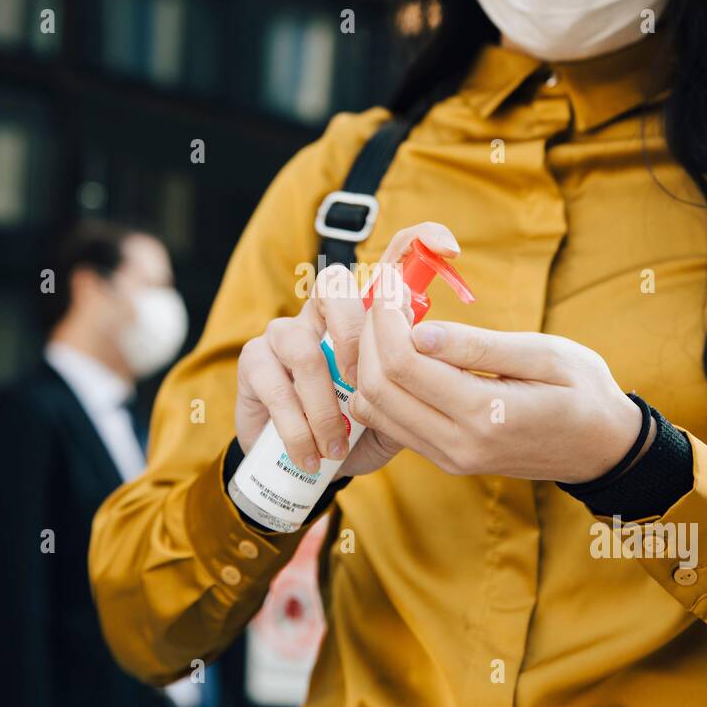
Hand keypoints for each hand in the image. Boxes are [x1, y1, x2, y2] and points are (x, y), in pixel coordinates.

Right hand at [235, 222, 460, 478]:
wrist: (308, 465)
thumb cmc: (360, 429)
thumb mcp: (399, 408)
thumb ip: (416, 380)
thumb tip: (442, 360)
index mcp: (364, 315)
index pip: (390, 261)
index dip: (418, 241)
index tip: (452, 248)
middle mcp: (322, 311)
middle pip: (335, 286)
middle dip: (355, 341)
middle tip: (365, 390)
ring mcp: (284, 332)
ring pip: (305, 348)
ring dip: (325, 407)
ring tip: (338, 444)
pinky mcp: (254, 361)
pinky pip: (278, 387)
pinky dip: (301, 428)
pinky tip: (313, 454)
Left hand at [347, 314, 645, 482]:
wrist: (601, 447)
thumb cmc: (582, 390)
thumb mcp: (544, 355)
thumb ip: (479, 346)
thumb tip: (419, 332)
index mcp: (486, 415)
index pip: (403, 364)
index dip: (385, 316)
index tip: (389, 279)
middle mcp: (458, 445)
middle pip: (376, 388)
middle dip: (368, 334)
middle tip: (383, 295)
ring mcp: (448, 457)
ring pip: (374, 409)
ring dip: (367, 360)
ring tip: (389, 320)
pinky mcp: (443, 458)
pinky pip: (389, 422)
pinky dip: (379, 383)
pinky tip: (398, 350)